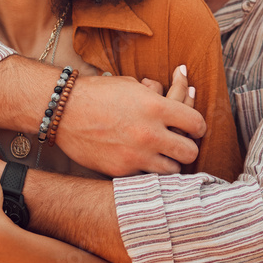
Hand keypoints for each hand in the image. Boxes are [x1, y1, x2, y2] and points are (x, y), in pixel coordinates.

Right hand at [57, 66, 204, 176]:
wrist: (64, 110)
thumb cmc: (99, 93)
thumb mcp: (132, 85)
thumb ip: (158, 94)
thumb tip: (179, 91)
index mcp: (156, 107)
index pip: (196, 123)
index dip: (198, 126)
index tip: (194, 127)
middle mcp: (149, 133)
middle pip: (190, 152)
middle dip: (188, 147)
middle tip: (182, 143)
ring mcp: (136, 155)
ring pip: (172, 171)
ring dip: (171, 162)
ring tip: (166, 155)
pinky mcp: (121, 170)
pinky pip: (147, 177)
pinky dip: (148, 171)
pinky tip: (146, 162)